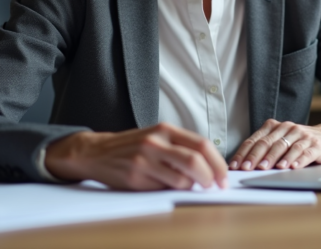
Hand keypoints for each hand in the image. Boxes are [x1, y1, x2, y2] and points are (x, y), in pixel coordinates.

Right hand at [44, 123, 228, 190]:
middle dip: (211, 177)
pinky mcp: (135, 175)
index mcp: (166, 130)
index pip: (202, 145)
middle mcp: (156, 142)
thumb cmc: (132, 146)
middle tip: (216, 186)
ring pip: (182, 179)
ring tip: (187, 185)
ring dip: (190, 186)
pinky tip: (165, 185)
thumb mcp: (157, 137)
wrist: (96, 152)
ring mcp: (145, 159)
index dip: (218, 163)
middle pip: (195, 161)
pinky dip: (171, 190)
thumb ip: (181, 147)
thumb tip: (211, 167)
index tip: (224, 177)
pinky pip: (163, 188)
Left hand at [229, 119, 320, 170]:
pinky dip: (298, 160)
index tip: (236, 166)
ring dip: (275, 159)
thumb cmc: (299, 142)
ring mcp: (302, 135)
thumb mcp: (281, 141)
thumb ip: (265, 149)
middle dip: (256, 157)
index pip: (255, 140)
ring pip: (286, 147)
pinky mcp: (316, 145)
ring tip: (266, 169)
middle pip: (269, 143)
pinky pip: (305, 152)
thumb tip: (244, 166)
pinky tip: (292, 167)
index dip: (244, 153)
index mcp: (275, 127)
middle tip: (248, 169)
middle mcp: (287, 128)